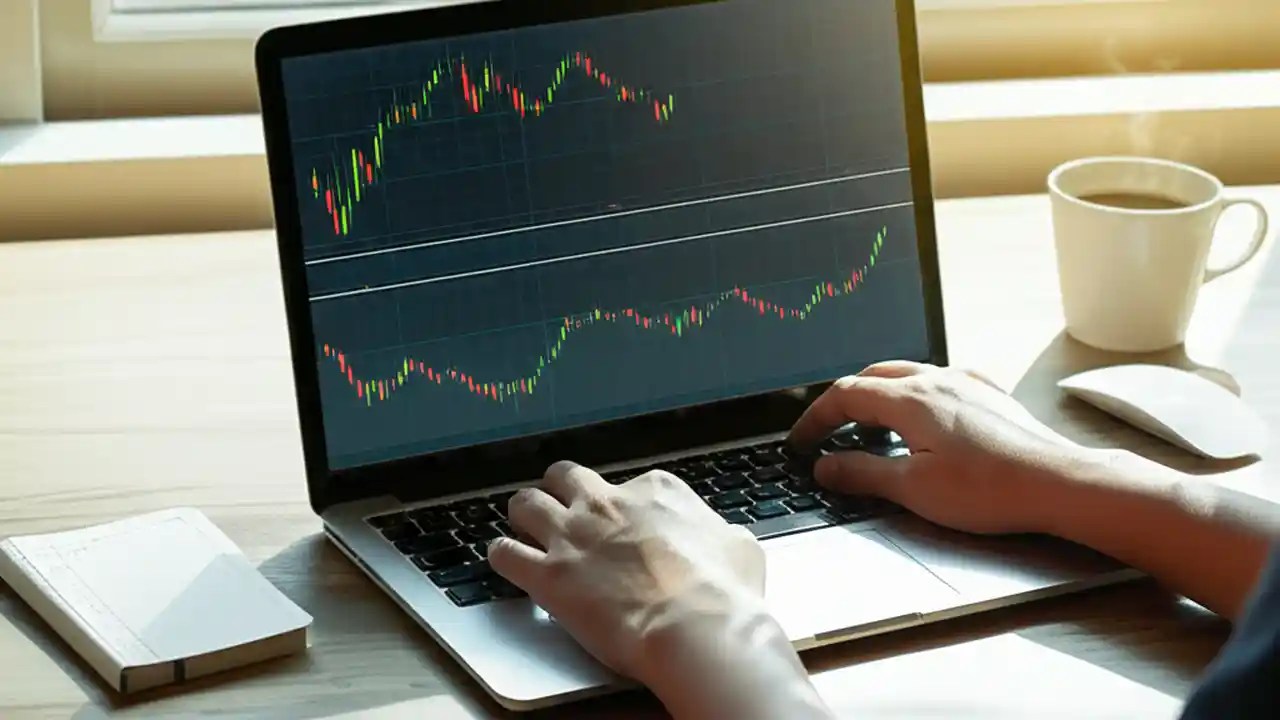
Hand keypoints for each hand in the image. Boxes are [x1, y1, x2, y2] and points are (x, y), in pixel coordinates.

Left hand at [487, 462, 766, 686]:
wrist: (696, 627)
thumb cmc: (724, 592)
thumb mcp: (739, 546)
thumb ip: (719, 533)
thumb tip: (725, 538)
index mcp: (655, 490)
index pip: (626, 482)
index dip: (622, 505)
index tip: (625, 524)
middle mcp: (607, 503)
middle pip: (565, 476)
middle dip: (561, 491)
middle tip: (564, 511)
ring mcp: (573, 536)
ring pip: (524, 503)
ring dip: (524, 515)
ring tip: (526, 529)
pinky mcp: (548, 576)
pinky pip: (503, 552)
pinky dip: (501, 555)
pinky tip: (507, 562)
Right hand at [789, 361, 1100, 534]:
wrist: (1059, 484)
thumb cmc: (991, 489)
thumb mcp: (914, 490)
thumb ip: (863, 474)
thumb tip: (826, 466)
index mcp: (911, 400)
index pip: (845, 395)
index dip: (815, 419)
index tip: (801, 442)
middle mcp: (937, 380)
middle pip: (873, 377)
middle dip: (843, 402)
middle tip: (828, 431)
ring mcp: (967, 384)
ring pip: (908, 375)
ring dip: (879, 396)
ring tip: (869, 427)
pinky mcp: (990, 396)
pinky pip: (940, 382)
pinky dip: (915, 396)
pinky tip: (923, 418)